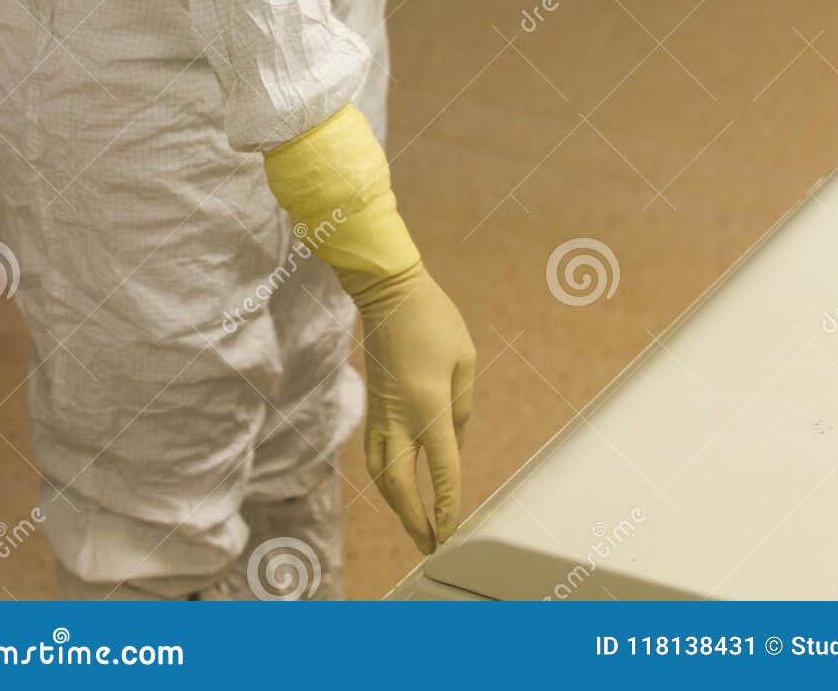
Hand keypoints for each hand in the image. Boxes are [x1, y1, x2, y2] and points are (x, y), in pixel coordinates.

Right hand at [350, 262, 475, 552]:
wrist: (388, 292)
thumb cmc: (434, 320)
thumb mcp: (465, 360)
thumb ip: (462, 408)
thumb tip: (454, 446)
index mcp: (429, 406)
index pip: (442, 470)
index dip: (447, 505)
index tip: (451, 530)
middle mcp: (400, 417)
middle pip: (401, 486)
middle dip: (414, 521)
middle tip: (430, 544)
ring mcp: (381, 413)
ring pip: (381, 475)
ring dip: (395, 507)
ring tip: (412, 526)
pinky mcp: (373, 406)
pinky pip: (374, 455)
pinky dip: (384, 480)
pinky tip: (395, 488)